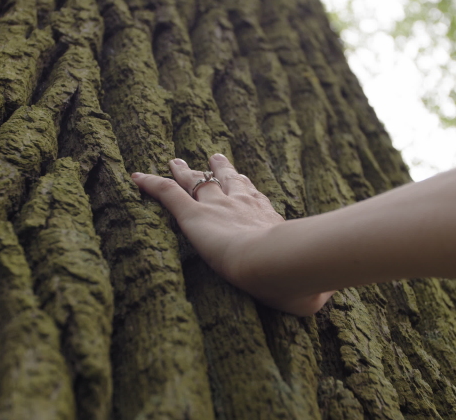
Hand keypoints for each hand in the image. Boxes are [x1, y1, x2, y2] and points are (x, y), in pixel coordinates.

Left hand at [131, 154, 333, 315]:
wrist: (276, 263)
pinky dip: (151, 183)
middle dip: (219, 169)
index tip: (244, 178)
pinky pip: (167, 193)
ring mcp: (216, 207)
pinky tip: (136, 176)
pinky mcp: (192, 216)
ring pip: (196, 182)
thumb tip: (318, 299)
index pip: (254, 197)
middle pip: (227, 180)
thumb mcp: (304, 283)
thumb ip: (308, 289)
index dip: (247, 187)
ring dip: (185, 171)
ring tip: (176, 161)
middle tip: (215, 156)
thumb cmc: (295, 277)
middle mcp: (242, 204)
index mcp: (266, 217)